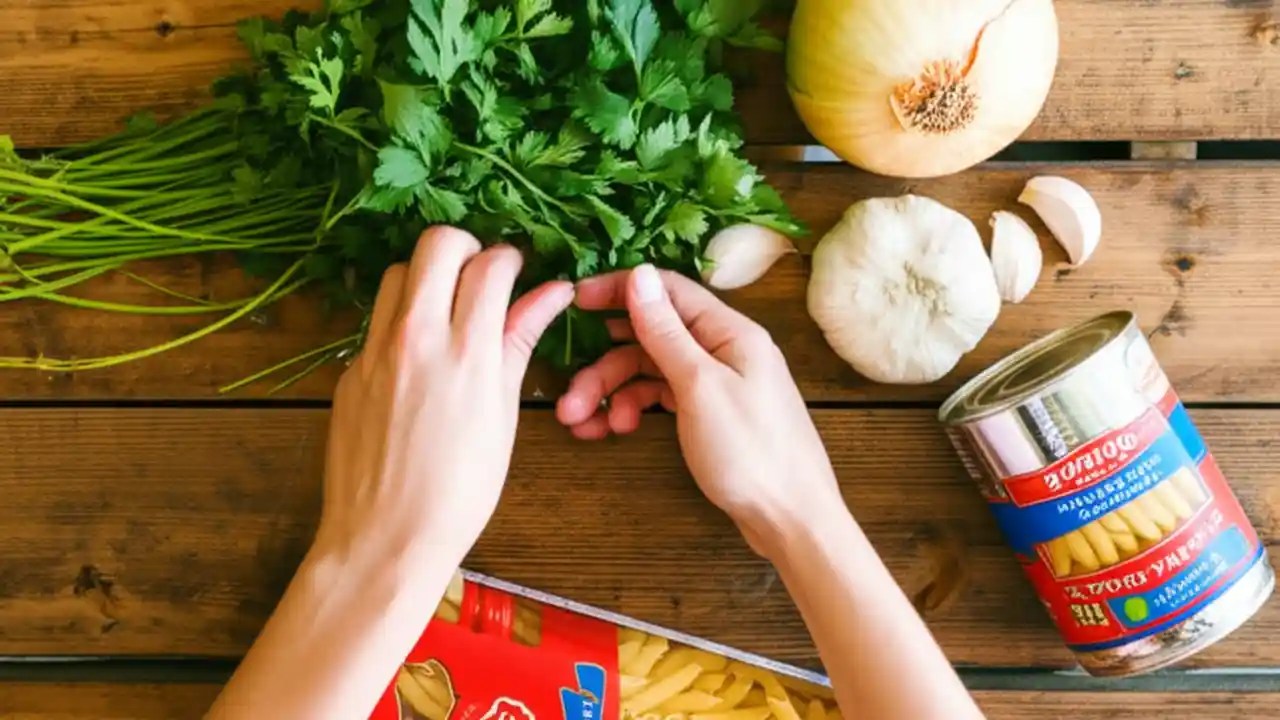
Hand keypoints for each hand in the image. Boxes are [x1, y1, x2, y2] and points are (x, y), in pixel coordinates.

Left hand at [318, 226, 573, 574]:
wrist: (386, 537)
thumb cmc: (462, 490)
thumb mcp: (504, 414)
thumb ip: (520, 342)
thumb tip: (553, 293)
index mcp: (467, 351)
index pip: (490, 264)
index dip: (511, 259)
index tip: (517, 272)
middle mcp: (416, 337)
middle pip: (436, 243)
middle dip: (465, 248)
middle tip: (480, 276)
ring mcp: (375, 351)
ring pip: (397, 272)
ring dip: (426, 276)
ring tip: (446, 311)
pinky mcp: (349, 369)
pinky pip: (376, 321)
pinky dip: (401, 321)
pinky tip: (418, 358)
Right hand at [556, 264, 841, 558]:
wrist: (791, 520)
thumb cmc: (752, 452)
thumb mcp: (700, 386)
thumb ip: (665, 331)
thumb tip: (639, 275)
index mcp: (729, 331)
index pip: (666, 290)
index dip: (618, 291)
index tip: (573, 301)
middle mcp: (724, 349)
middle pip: (651, 336)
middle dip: (605, 363)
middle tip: (569, 396)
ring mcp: (718, 383)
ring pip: (651, 371)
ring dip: (613, 392)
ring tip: (582, 424)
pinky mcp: (711, 414)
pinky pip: (663, 397)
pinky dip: (635, 409)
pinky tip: (614, 429)